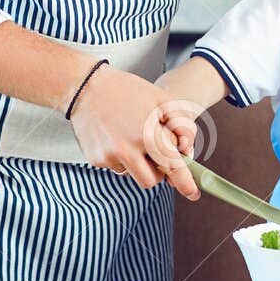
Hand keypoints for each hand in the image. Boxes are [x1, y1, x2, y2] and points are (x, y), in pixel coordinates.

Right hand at [68, 65, 199, 198]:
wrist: (86, 87)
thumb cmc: (127, 91)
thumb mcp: (161, 98)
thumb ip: (180, 124)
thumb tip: (186, 150)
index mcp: (147, 133)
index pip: (172, 167)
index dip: (185, 183)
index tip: (193, 194)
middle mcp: (127, 150)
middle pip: (152, 180)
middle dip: (159, 172)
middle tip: (156, 154)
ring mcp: (109, 156)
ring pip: (134, 175)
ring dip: (139, 164)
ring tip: (132, 138)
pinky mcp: (96, 159)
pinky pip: (117, 167)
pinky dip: (122, 157)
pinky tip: (116, 137)